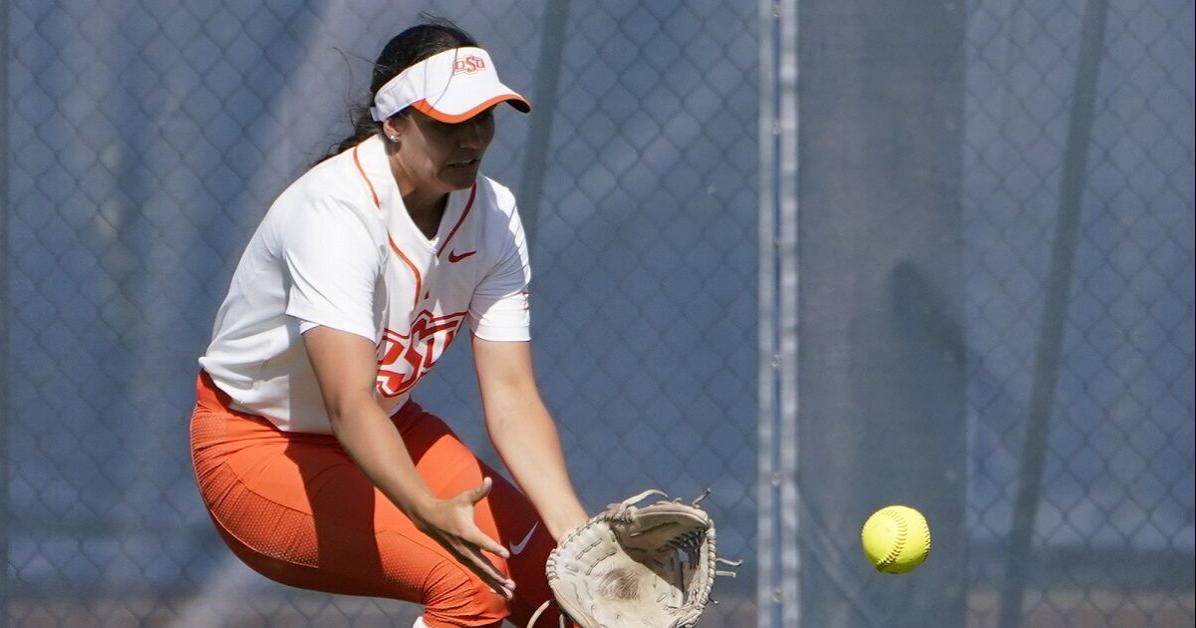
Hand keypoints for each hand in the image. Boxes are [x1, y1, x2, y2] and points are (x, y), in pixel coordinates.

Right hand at [411, 477, 515, 598]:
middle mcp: (465, 548)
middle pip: (482, 565)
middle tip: (510, 585)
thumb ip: (478, 491)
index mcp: (466, 532)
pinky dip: (488, 581)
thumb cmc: (451, 507)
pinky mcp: (464, 559)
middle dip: (496, 576)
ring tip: (510, 593)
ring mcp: (463, 555)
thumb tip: (489, 479)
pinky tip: (499, 589)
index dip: (493, 548)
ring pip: (481, 572)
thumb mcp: (464, 498)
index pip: (482, 542)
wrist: (430, 519)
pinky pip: (477, 572)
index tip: (506, 555)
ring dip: (495, 583)